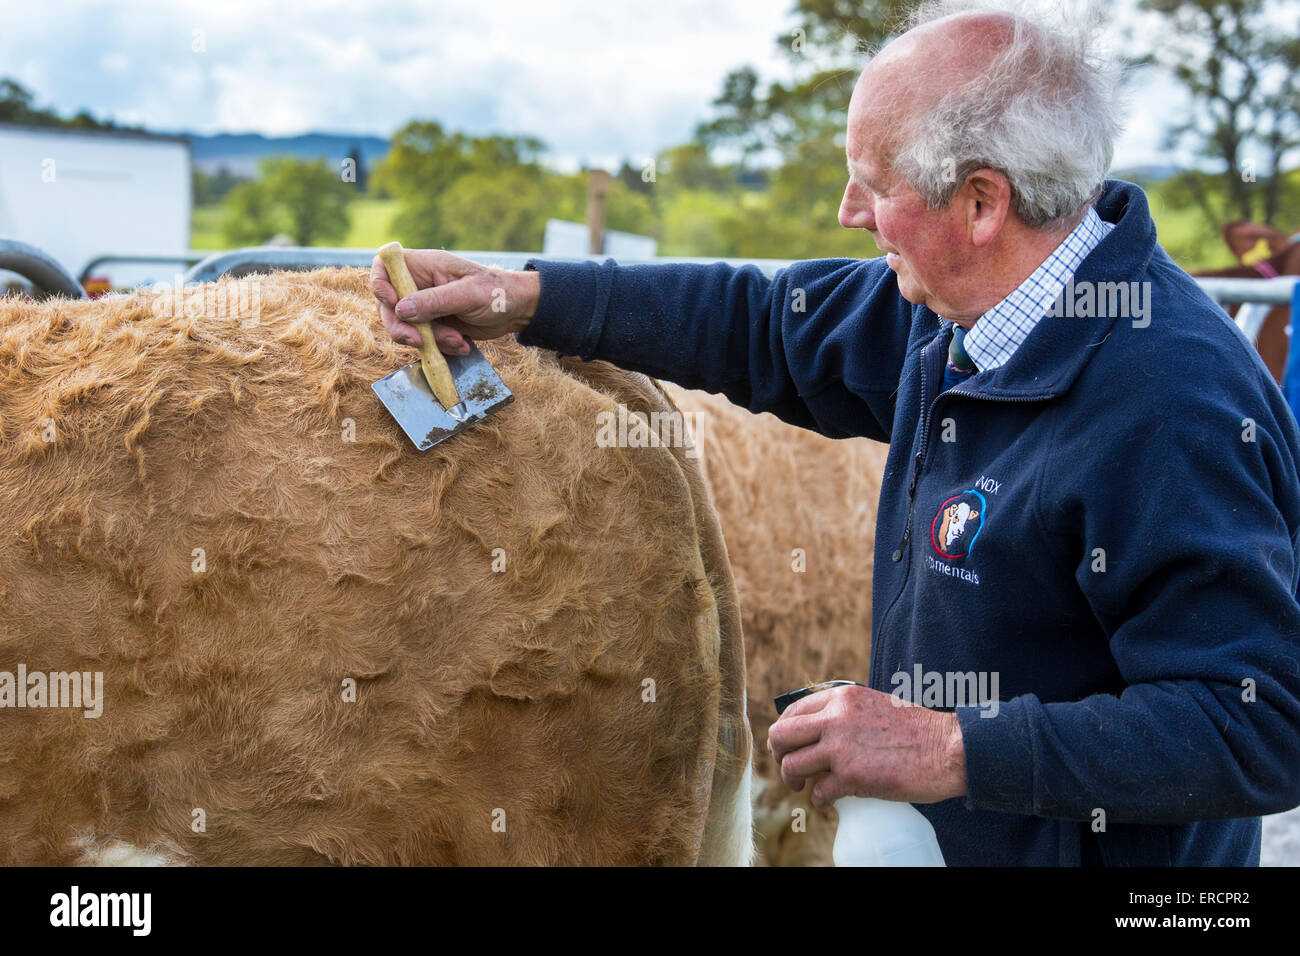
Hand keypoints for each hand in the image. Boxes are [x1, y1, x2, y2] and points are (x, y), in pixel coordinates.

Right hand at [370, 249, 540, 352]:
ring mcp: (424, 307)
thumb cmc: (496, 292)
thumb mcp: (468, 294)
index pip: (384, 267)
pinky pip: (423, 341)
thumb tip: (402, 309)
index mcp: (423, 266)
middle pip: (387, 306)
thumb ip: (435, 301)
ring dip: (428, 341)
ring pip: (405, 328)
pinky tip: (462, 344)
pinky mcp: (432, 326)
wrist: (515, 311)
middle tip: (420, 341)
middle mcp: (418, 285)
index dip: (380, 285)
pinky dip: (440, 347)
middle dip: (402, 327)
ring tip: (457, 340)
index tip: (393, 303)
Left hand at [767, 684, 966, 807]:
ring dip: (792, 779)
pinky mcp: (851, 776)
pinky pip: (819, 792)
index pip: (793, 711)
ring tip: (802, 787)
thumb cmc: (916, 730)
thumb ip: (844, 714)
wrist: (946, 748)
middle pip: (781, 735)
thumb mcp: (873, 705)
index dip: (783, 731)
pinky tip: (828, 800)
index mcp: (842, 698)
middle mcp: (835, 719)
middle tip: (787, 766)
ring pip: (792, 765)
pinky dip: (820, 800)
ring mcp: (841, 748)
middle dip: (777, 754)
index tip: (786, 745)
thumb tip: (817, 732)